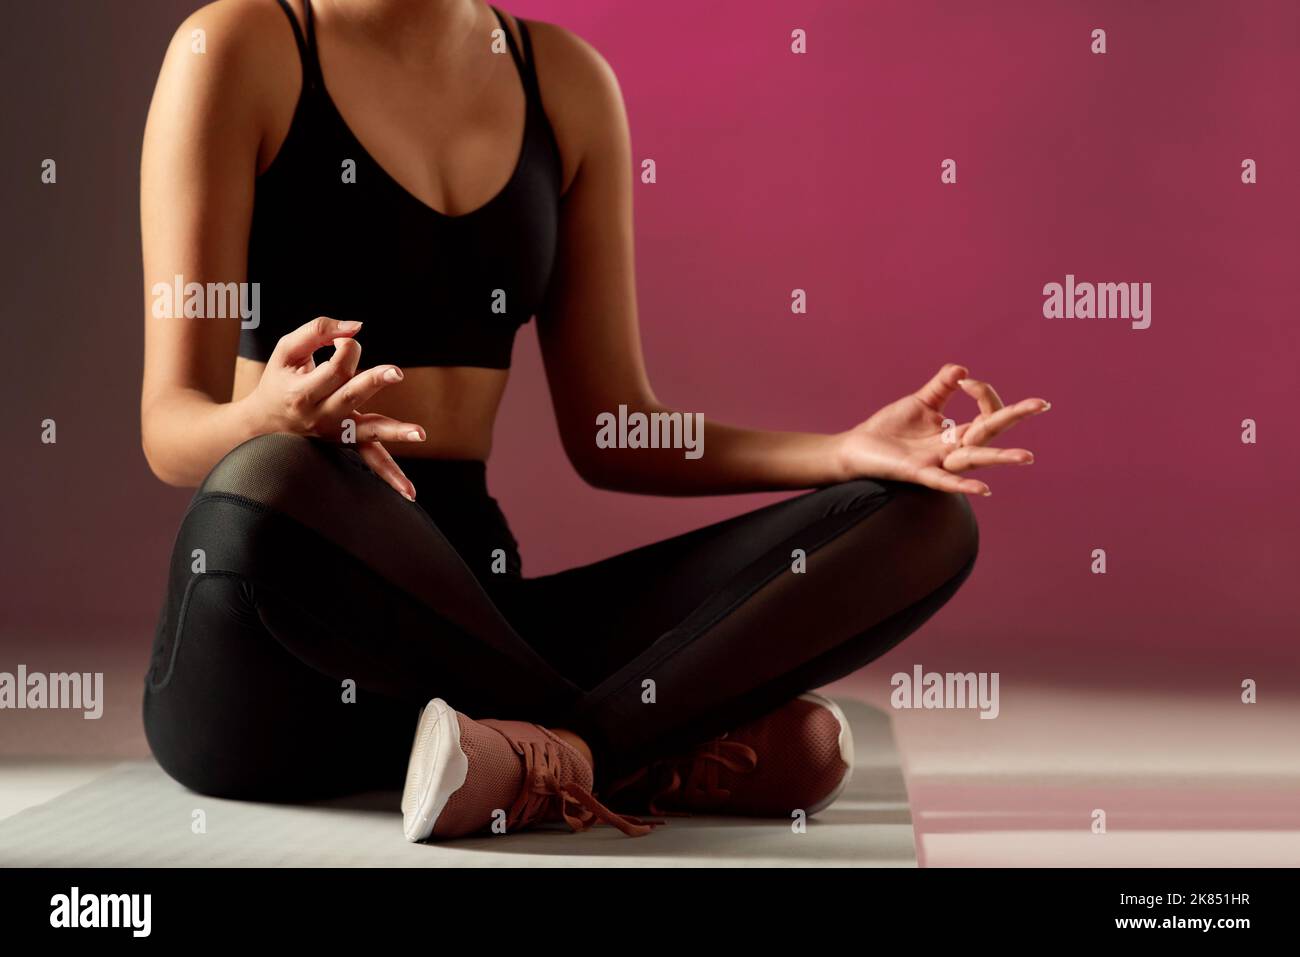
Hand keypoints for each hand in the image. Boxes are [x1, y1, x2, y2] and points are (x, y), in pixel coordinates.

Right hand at [245, 316, 425, 499]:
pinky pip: (370, 460)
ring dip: (395, 433)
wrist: (260, 425)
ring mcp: (336, 434)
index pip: (335, 367)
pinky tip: (411, 493)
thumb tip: (357, 327)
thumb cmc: (278, 380)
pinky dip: (391, 476)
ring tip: (420, 433)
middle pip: (350, 395)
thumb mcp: (287, 350)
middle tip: (394, 372)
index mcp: (302, 393)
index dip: (347, 347)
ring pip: (367, 434)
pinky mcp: (347, 443)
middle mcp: (320, 417)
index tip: (345, 341)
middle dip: (372, 381)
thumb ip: (318, 330)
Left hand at [837, 363, 1049, 495]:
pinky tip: (984, 490)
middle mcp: (953, 450)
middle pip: (989, 434)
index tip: (964, 381)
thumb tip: (963, 370)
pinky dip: (963, 486)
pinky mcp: (919, 473)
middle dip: (1013, 418)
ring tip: (1026, 457)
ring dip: (1000, 458)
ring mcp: (938, 463)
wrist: (856, 448)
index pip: (984, 414)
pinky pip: (945, 482)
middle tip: (1041, 404)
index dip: (982, 393)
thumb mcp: (920, 402)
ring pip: (974, 460)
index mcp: (955, 433)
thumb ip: (941, 386)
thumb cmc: (889, 429)